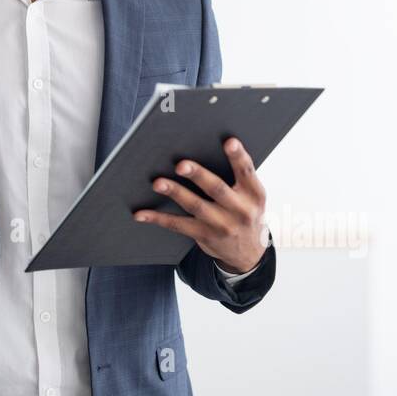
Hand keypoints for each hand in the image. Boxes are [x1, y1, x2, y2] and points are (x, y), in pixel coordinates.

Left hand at [132, 137, 268, 273]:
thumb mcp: (251, 197)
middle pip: (217, 188)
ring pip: (195, 206)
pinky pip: (178, 225)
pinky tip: (142, 213)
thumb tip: (205, 148)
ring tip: (158, 183)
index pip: (247, 171)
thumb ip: (237, 177)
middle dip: (198, 175)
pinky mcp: (204, 235)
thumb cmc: (245, 214)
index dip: (238, 156)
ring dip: (175, 192)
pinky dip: (158, 218)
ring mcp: (222, 225)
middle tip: (181, 165)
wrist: (248, 253)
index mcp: (254, 194)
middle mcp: (240, 210)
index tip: (229, 142)